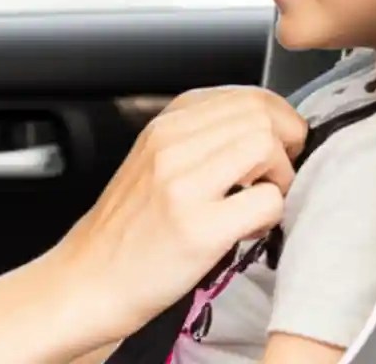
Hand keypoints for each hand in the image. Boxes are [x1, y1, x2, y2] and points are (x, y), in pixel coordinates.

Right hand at [52, 86, 306, 341]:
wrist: (88, 280)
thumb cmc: (128, 230)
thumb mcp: (154, 161)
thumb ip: (200, 137)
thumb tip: (265, 126)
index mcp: (165, 125)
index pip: (247, 95)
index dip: (278, 121)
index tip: (278, 147)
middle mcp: (170, 145)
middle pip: (261, 114)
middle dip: (286, 145)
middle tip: (276, 177)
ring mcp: (182, 185)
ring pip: (266, 146)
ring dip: (282, 177)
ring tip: (260, 202)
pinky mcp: (198, 229)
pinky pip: (267, 201)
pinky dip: (272, 215)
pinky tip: (249, 229)